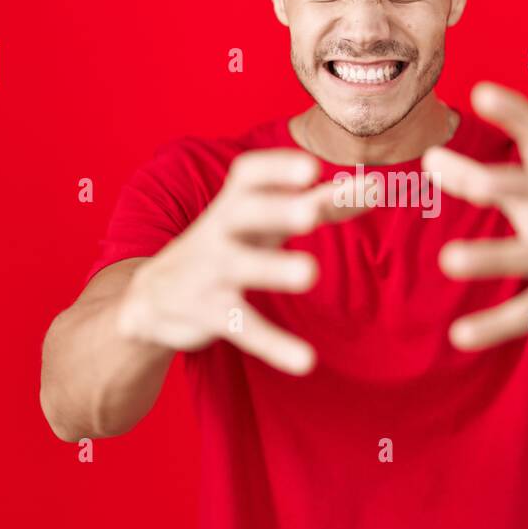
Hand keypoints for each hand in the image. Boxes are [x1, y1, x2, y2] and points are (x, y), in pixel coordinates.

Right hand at [114, 149, 368, 374]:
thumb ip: (319, 205)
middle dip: (274, 210)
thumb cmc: (227, 243)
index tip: (310, 167)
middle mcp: (218, 230)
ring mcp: (210, 272)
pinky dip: (273, 344)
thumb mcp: (265, 222)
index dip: (276, 169)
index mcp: (234, 202)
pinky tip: (305, 361)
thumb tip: (375, 190)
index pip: (249, 175)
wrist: (153, 296)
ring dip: (272, 268)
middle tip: (310, 212)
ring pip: (240, 267)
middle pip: (243, 213)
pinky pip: (242, 327)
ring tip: (310, 273)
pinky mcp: (206, 313)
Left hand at [422, 82, 527, 349]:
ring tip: (448, 259)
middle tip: (448, 171)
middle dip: (498, 181)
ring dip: (489, 256)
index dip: (515, 112)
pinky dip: (492, 326)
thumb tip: (429, 157)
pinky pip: (524, 314)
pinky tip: (458, 335)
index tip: (480, 92)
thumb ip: (480, 177)